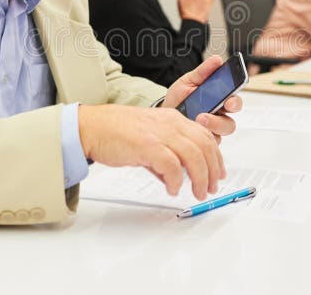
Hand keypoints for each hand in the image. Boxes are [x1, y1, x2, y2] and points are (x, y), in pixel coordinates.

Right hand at [78, 104, 224, 199]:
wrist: (91, 126)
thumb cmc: (114, 131)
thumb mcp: (147, 138)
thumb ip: (163, 155)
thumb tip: (172, 176)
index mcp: (172, 119)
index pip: (205, 136)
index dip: (216, 157)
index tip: (218, 172)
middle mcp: (170, 123)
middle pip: (205, 146)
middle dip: (212, 171)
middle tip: (211, 188)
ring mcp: (159, 133)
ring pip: (194, 156)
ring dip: (200, 178)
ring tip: (198, 192)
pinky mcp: (148, 145)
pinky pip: (172, 166)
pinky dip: (176, 180)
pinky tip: (173, 189)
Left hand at [162, 55, 239, 142]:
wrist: (165, 112)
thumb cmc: (179, 97)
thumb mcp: (189, 81)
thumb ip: (203, 71)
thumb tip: (217, 60)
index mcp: (220, 98)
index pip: (234, 99)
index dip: (235, 101)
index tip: (229, 101)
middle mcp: (219, 115)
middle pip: (230, 121)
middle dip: (221, 120)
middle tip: (209, 113)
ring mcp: (213, 129)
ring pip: (221, 132)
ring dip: (211, 126)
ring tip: (197, 119)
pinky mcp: (205, 140)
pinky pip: (210, 141)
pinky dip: (201, 135)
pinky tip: (191, 128)